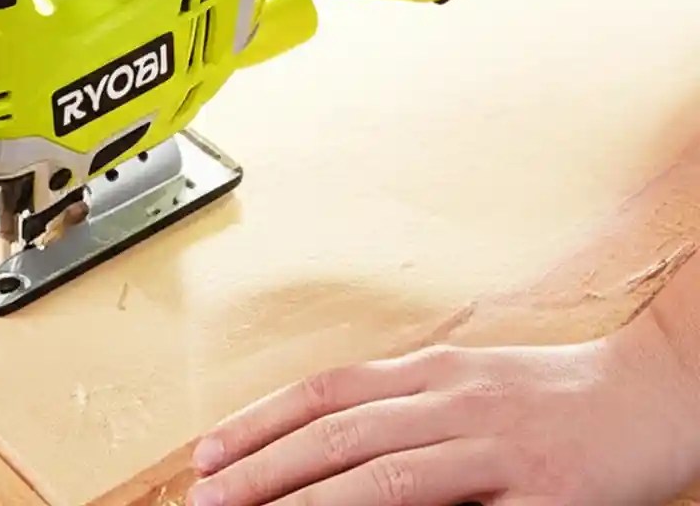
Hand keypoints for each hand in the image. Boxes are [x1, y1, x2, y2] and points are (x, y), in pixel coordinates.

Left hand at [187, 313, 699, 505]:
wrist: (660, 390)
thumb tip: (322, 445)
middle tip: (208, 500)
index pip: (323, 393)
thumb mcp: (468, 382)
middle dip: (263, 470)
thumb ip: (401, 408)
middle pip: (337, 434)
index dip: (258, 423)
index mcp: (433, 371)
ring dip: (309, 503)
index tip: (208, 454)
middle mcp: (455, 400)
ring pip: (383, 475)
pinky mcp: (542, 496)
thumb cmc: (556, 393)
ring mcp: (497, 448)